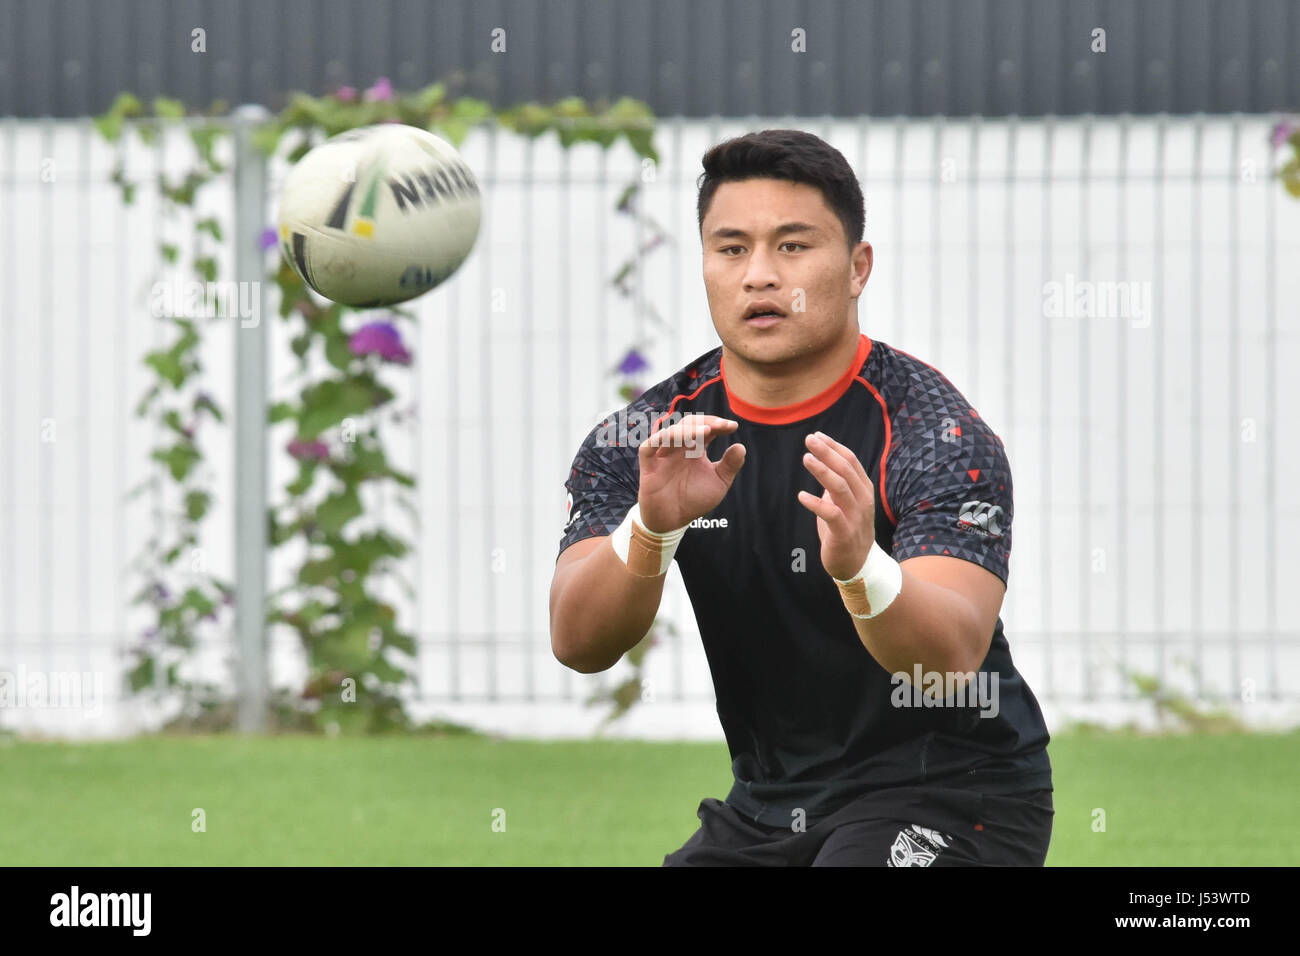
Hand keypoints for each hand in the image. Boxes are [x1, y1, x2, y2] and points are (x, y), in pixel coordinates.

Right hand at [637, 414, 745, 532]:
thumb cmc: (694, 500)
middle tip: (721, 425)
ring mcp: (663, 453)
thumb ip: (730, 466)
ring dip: (688, 429)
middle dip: (706, 422)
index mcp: (696, 449)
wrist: (673, 520)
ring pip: (672, 431)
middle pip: (690, 424)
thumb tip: (741, 447)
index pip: (706, 429)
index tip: (733, 427)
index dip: (718, 424)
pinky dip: (662, 438)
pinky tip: (677, 437)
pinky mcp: (648, 463)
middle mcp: (680, 447)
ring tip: (705, 431)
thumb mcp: (718, 483)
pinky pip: (649, 445)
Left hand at [797, 431, 876, 579]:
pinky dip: (816, 504)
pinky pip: (831, 514)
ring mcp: (855, 516)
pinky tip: (801, 496)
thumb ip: (838, 482)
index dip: (834, 447)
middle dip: (827, 452)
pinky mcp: (844, 533)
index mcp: (864, 489)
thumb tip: (822, 459)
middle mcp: (863, 500)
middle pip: (845, 469)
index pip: (851, 461)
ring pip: (839, 488)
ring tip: (806, 458)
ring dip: (822, 471)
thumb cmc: (847, 528)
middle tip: (809, 440)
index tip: (817, 436)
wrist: (857, 564)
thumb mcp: (846, 501)